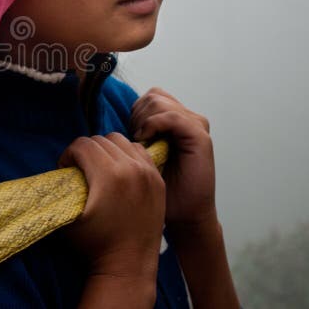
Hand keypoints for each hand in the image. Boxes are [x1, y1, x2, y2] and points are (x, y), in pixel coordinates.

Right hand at [58, 134, 165, 279]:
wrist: (129, 266)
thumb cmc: (95, 244)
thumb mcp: (70, 215)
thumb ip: (62, 187)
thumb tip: (59, 170)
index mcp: (108, 175)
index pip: (82, 145)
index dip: (68, 156)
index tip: (66, 171)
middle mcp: (131, 168)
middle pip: (100, 140)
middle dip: (86, 151)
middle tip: (81, 170)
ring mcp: (148, 173)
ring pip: (121, 141)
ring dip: (107, 150)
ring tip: (101, 168)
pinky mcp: (158, 180)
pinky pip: (140, 151)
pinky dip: (127, 155)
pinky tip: (120, 172)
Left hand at [129, 87, 216, 226]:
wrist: (183, 212)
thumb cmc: (161, 188)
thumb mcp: (141, 155)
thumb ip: (136, 134)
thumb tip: (108, 123)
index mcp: (176, 121)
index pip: (149, 98)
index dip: (134, 113)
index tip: (130, 136)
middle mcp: (188, 119)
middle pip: (152, 96)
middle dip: (136, 115)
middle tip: (135, 141)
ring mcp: (196, 126)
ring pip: (158, 102)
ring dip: (142, 120)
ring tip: (140, 143)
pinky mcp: (200, 137)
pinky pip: (171, 116)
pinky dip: (153, 124)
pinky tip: (144, 140)